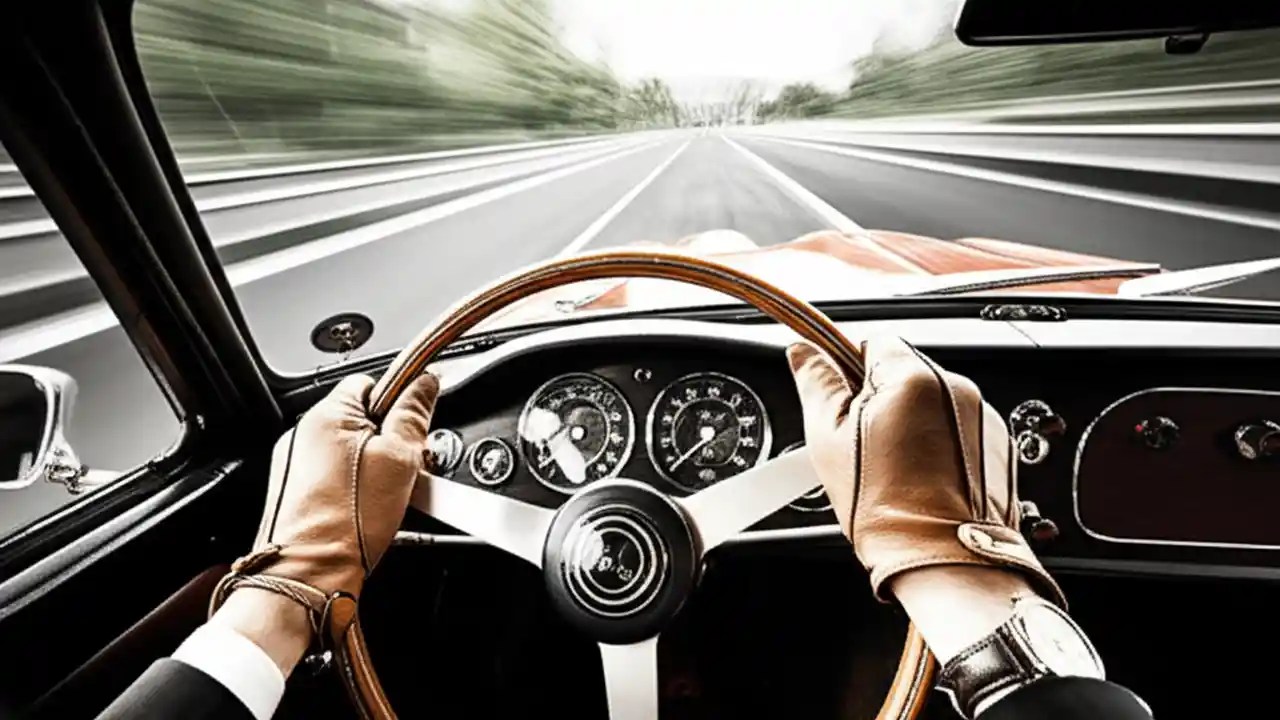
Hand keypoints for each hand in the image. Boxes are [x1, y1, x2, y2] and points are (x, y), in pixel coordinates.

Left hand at [209, 372, 438, 672]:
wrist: (308, 578)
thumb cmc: (346, 524)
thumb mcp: (399, 460)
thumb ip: (414, 413)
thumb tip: (426, 381)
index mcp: (327, 415)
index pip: (375, 383)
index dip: (402, 404)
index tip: (416, 429)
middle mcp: (304, 434)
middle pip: (364, 419)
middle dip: (391, 440)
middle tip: (406, 469)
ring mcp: (296, 465)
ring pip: (352, 449)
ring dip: (375, 466)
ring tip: (386, 496)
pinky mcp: (297, 492)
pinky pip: (337, 475)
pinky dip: (356, 487)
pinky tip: (367, 511)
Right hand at [785, 337, 1062, 608]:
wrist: (943, 560)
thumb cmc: (887, 508)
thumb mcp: (828, 440)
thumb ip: (816, 383)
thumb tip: (803, 352)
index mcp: (913, 377)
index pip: (873, 343)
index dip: (849, 371)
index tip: (841, 401)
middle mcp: (957, 388)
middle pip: (905, 373)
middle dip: (881, 401)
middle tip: (863, 444)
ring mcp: (983, 418)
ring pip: (933, 403)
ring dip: (913, 423)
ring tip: (895, 469)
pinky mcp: (998, 446)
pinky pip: (959, 430)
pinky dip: (941, 447)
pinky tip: (923, 478)